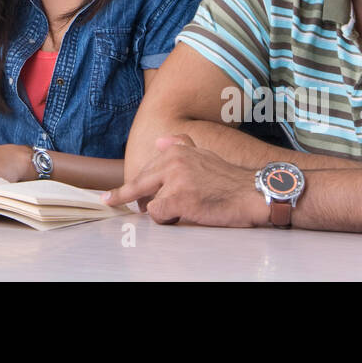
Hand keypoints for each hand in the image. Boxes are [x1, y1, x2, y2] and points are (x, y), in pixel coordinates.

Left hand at [102, 135, 267, 226]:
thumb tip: (161, 141)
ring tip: (186, 210)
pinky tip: (187, 215)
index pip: (146, 170)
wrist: (254, 192)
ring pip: (150, 204)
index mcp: (176, 151)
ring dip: (163, 212)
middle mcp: (172, 161)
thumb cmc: (230, 179)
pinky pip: (159, 216)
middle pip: (139, 184)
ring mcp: (175, 179)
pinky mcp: (179, 198)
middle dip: (126, 197)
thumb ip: (182, 147)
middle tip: (110, 203)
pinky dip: (169, 221)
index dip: (130, 187)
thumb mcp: (205, 156)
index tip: (108, 197)